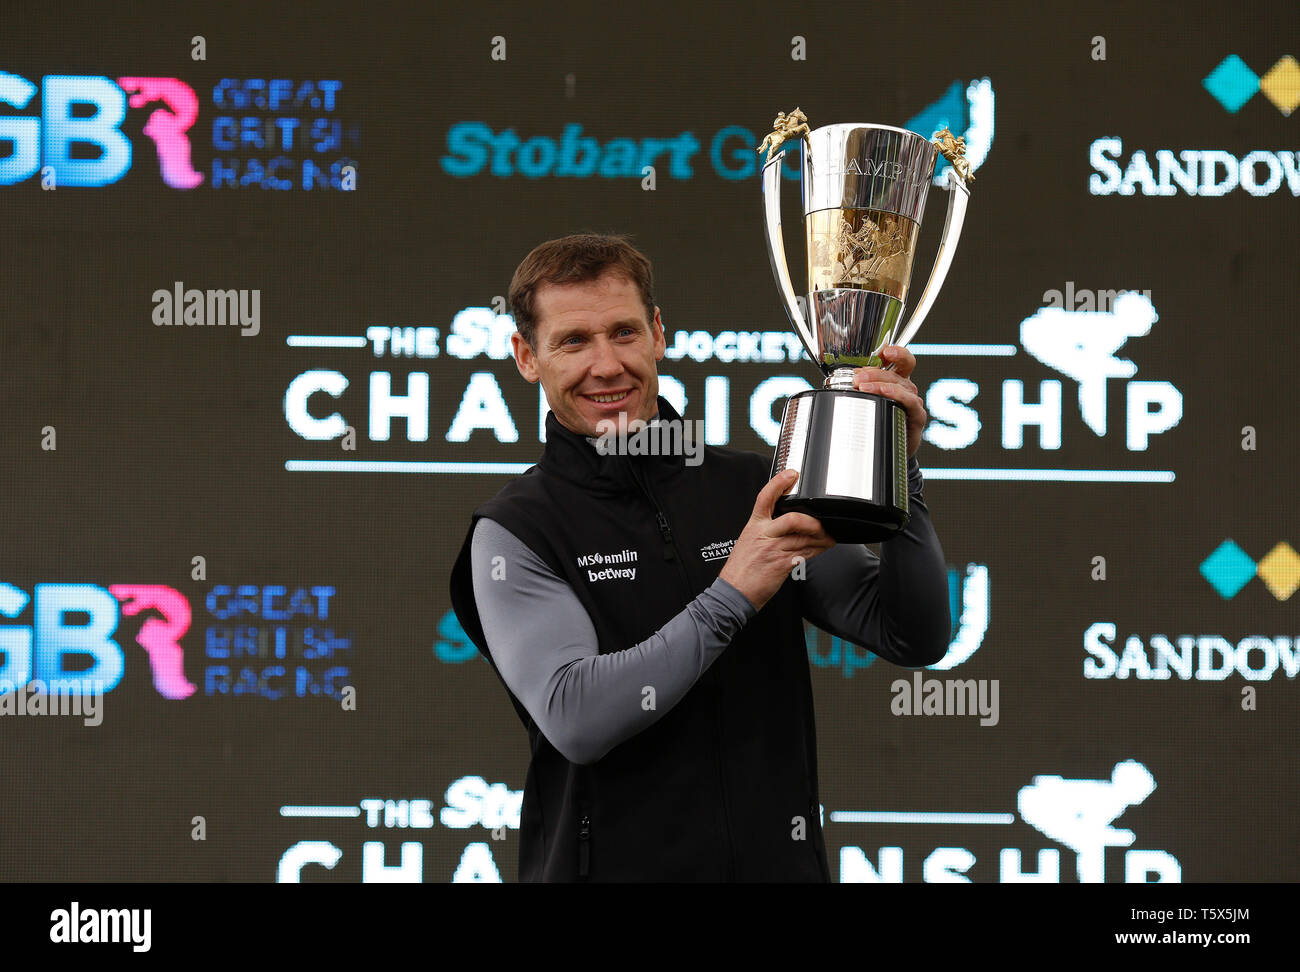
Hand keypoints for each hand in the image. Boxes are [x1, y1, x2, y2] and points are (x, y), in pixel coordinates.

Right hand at [718, 470, 835, 611]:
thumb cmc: (740, 569)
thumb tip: (788, 525)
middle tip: (821, 525)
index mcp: (754, 526)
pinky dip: (815, 552)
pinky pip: (804, 555)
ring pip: (803, 538)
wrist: (734, 592)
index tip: (792, 474)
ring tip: (827, 539)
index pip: (766, 497)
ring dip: (821, 539)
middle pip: (793, 519)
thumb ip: (767, 530)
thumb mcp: (748, 540)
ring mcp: (773, 550)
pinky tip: (820, 551)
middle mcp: (764, 535)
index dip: (779, 483)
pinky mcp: (781, 565)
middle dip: (812, 522)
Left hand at [853, 344, 926, 459]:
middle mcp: (906, 388)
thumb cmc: (876, 422)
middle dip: (875, 371)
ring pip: (901, 386)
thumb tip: (834, 383)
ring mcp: (911, 401)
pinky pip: (910, 402)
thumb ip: (855, 389)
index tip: (885, 351)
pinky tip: (885, 395)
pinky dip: (897, 396)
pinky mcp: (916, 416)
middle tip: (857, 377)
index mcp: (895, 380)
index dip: (897, 352)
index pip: (902, 360)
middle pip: (897, 372)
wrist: (888, 449)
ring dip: (881, 383)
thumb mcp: (865, 402)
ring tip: (863, 387)